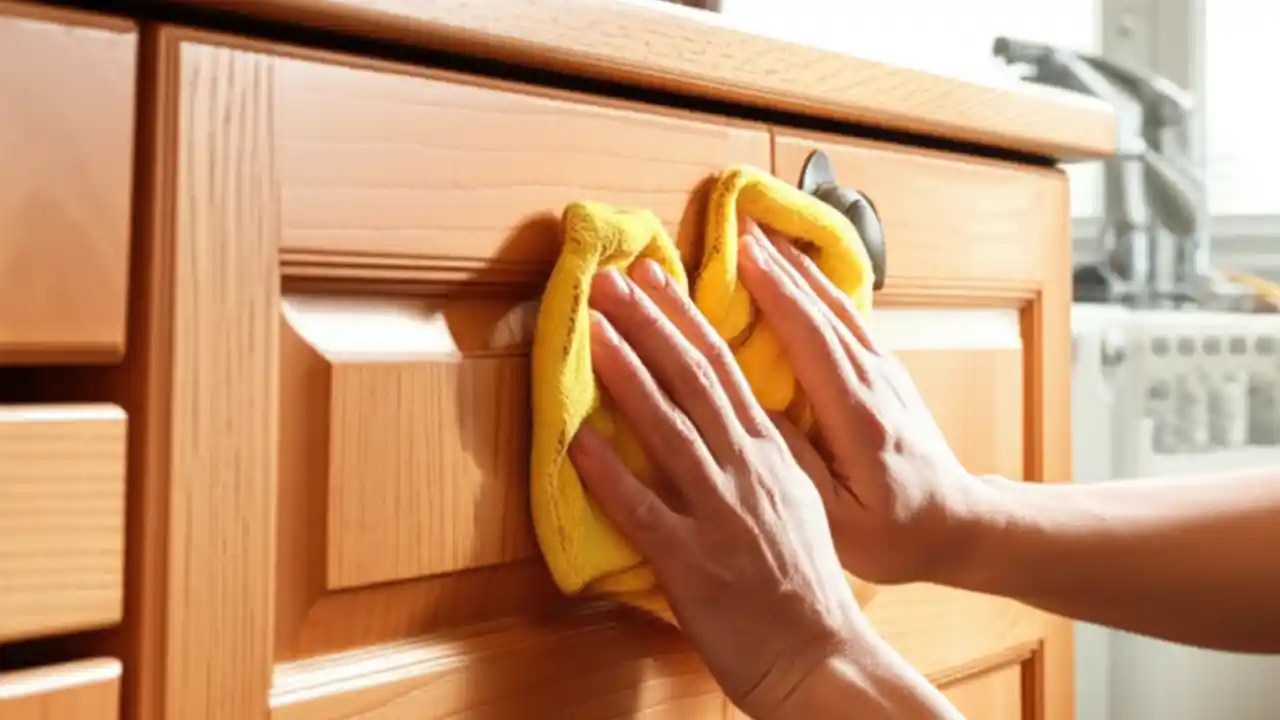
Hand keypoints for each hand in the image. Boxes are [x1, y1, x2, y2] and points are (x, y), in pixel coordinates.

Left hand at [569, 261, 866, 717]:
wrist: (818, 656)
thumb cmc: (805, 582)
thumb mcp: (799, 499)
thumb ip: (766, 452)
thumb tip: (734, 409)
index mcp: (771, 453)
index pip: (725, 368)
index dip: (685, 319)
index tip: (655, 278)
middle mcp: (749, 470)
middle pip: (696, 382)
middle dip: (650, 324)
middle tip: (613, 281)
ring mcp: (721, 514)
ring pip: (670, 429)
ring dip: (627, 376)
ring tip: (593, 333)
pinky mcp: (693, 562)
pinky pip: (642, 509)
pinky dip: (609, 473)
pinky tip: (576, 440)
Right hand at [736, 220, 996, 586]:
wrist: (958, 525)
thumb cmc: (894, 533)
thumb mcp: (839, 519)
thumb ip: (797, 464)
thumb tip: (751, 410)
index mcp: (857, 416)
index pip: (810, 339)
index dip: (775, 293)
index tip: (740, 255)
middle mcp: (874, 380)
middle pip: (822, 308)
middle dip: (779, 263)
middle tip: (737, 223)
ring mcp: (883, 371)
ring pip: (836, 304)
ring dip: (798, 265)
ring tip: (762, 232)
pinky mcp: (885, 371)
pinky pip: (845, 315)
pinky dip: (817, 285)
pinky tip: (798, 267)